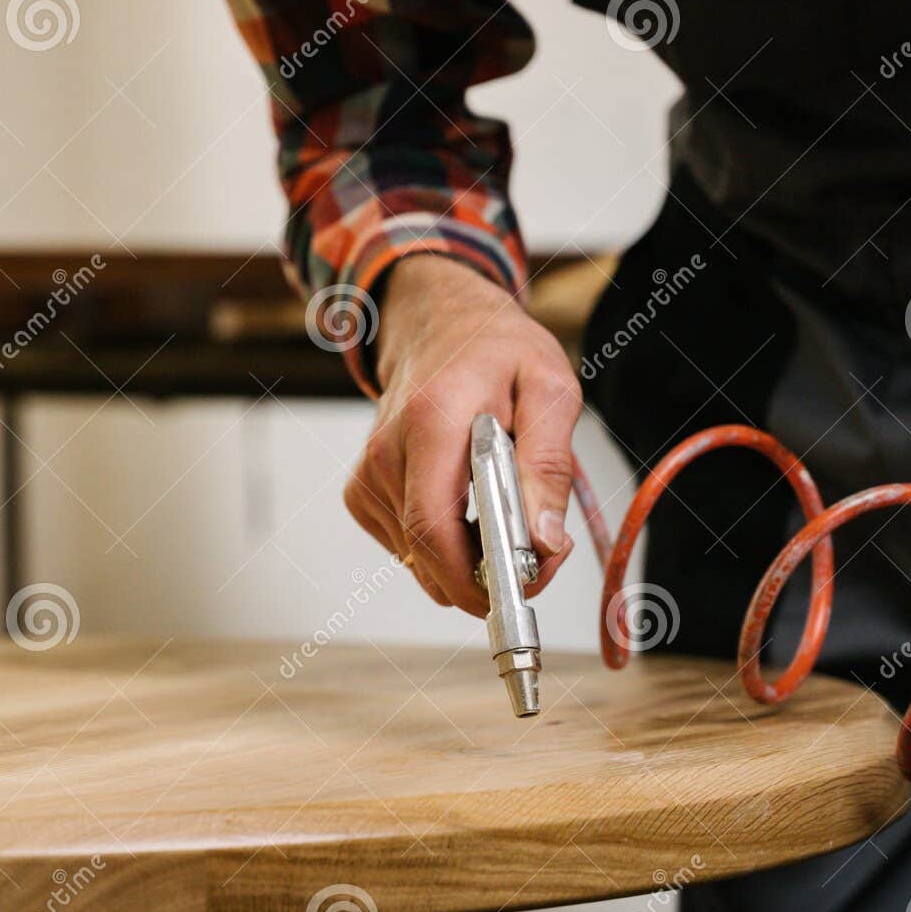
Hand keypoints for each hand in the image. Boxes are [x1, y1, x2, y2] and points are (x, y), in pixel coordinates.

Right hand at [343, 255, 580, 615]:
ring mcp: (367, 474)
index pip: (433, 527)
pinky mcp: (361, 492)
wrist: (438, 325)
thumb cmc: (498, 353)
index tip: (525, 586)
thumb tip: (544, 544)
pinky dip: (442, 547)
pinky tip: (465, 506)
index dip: (476, 576)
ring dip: (467, 561)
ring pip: (418, 559)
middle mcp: (385, 452)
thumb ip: (548, 467)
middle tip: (534, 559)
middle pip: (425, 554)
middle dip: (483, 578)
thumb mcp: (549, 389)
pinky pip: (406, 549)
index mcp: (431, 421)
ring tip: (504, 517)